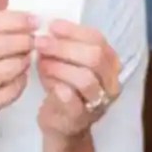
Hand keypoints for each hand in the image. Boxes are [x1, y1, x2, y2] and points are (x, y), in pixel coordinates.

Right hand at [0, 10, 37, 138]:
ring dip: (23, 62)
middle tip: (37, 41)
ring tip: (30, 58)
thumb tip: (28, 19)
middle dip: (22, 40)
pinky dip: (20, 83)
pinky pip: (8, 91)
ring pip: (3, 69)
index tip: (35, 21)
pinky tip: (22, 78)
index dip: (13, 20)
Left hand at [34, 20, 121, 141]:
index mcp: (110, 63)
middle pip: (94, 57)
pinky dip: (63, 92)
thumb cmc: (65, 87)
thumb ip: (65, 46)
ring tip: (41, 63)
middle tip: (40, 43)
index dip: (74, 31)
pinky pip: (75, 104)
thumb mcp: (69, 63)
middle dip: (64, 47)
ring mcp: (98, 103)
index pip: (97, 39)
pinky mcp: (80, 120)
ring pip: (86, 79)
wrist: (62, 125)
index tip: (51, 26)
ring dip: (60, 67)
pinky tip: (51, 84)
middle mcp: (111, 83)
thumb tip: (48, 28)